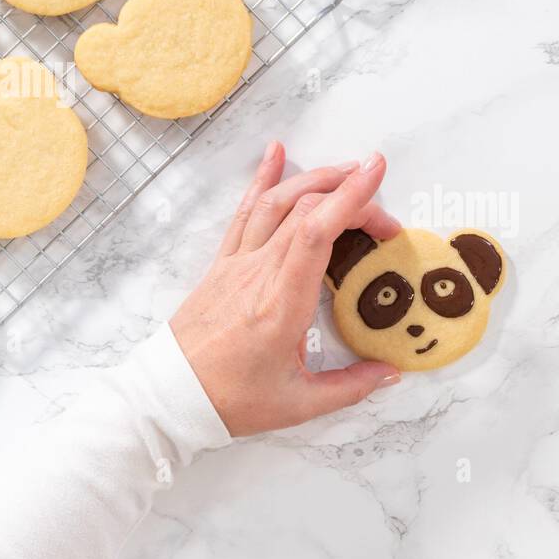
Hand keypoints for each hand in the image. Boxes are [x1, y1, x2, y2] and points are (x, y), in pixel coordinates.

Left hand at [170, 141, 402, 436]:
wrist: (169, 396)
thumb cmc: (229, 401)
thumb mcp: (298, 404)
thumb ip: (351, 387)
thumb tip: (390, 372)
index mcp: (281, 305)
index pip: (317, 234)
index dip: (348, 198)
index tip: (374, 174)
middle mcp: (259, 274)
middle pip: (306, 211)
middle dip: (350, 195)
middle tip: (384, 213)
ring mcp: (238, 264)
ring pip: (276, 203)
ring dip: (314, 179)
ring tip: (347, 170)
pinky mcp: (224, 264)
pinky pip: (246, 212)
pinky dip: (263, 178)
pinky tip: (276, 154)